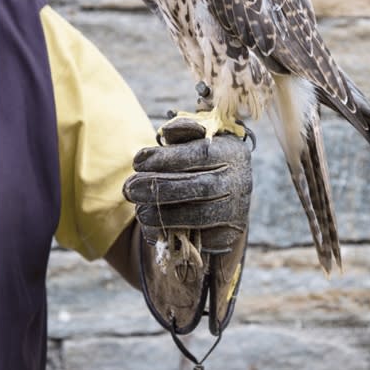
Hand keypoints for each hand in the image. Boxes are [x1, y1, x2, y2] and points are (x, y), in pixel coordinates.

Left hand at [123, 121, 252, 252]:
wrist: (225, 193)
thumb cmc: (202, 160)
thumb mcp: (195, 139)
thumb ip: (182, 131)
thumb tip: (167, 132)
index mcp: (233, 152)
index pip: (201, 154)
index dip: (167, 159)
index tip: (138, 161)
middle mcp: (240, 181)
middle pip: (201, 186)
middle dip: (161, 188)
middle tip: (129, 188)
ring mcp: (237, 210)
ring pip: (200, 215)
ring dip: (164, 214)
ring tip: (139, 211)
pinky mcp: (228, 235)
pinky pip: (197, 238)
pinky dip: (170, 233)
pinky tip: (151, 227)